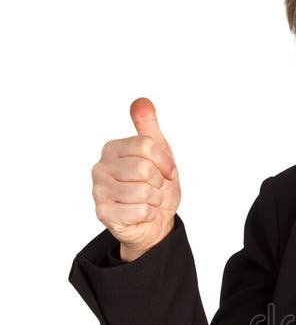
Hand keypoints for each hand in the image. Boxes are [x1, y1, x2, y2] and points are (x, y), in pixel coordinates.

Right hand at [91, 98, 180, 261]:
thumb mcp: (158, 155)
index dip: (165, 163)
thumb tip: (142, 102)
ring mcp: (99, 190)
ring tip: (148, 201)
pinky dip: (149, 214)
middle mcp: (100, 167)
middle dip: (160, 183)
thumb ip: (149, 129)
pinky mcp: (103, 213)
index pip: (147, 146)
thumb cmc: (155, 187)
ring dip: (155, 200)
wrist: (153, 222)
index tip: (166, 172)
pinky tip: (141, 214)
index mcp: (112, 148)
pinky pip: (140, 211)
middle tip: (155, 188)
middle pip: (145, 169)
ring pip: (144, 192)